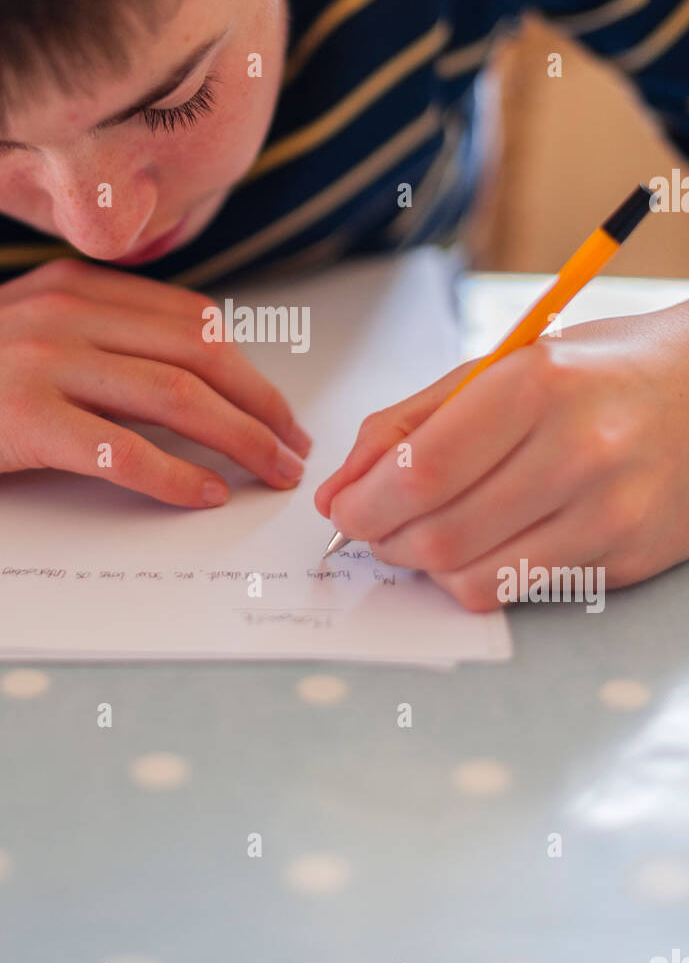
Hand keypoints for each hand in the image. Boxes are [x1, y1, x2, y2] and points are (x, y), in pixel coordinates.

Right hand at [0, 257, 310, 503]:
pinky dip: (173, 475)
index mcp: (74, 287)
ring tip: (272, 474)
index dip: (249, 368)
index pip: (192, 320)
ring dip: (239, 440)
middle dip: (261, 405)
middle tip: (293, 448)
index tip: (277, 408)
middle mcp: (68, 311)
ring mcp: (44, 360)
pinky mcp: (18, 416)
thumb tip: (171, 385)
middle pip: (200, 354)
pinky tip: (203, 495)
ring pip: (175, 396)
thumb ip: (90, 341)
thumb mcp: (18, 330)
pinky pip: (120, 449)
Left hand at [315, 306, 688, 610]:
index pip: (422, 470)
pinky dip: (474, 577)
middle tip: (375, 524)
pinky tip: (478, 543)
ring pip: (472, 578)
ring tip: (423, 532)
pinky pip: (517, 593)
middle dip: (383, 539)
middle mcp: (579, 453)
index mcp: (538, 387)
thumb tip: (338, 490)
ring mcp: (609, 515)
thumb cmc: (594, 373)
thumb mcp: (499, 369)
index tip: (343, 509)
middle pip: (439, 533)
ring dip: (423, 565)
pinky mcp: (625, 561)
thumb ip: (409, 424)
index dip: (364, 502)